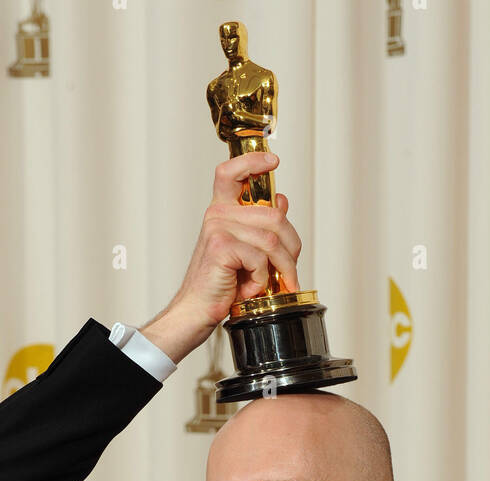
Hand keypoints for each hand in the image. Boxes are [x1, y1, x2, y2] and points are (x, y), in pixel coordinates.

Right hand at [140, 151, 302, 362]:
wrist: (197, 311)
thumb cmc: (220, 285)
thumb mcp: (245, 251)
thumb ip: (260, 225)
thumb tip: (281, 200)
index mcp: (221, 211)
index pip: (231, 172)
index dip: (253, 161)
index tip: (273, 161)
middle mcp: (218, 214)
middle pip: (274, 215)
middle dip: (292, 247)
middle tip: (289, 271)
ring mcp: (218, 228)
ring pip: (272, 240)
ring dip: (282, 268)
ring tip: (273, 284)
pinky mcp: (221, 247)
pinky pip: (260, 259)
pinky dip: (262, 279)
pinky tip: (250, 288)